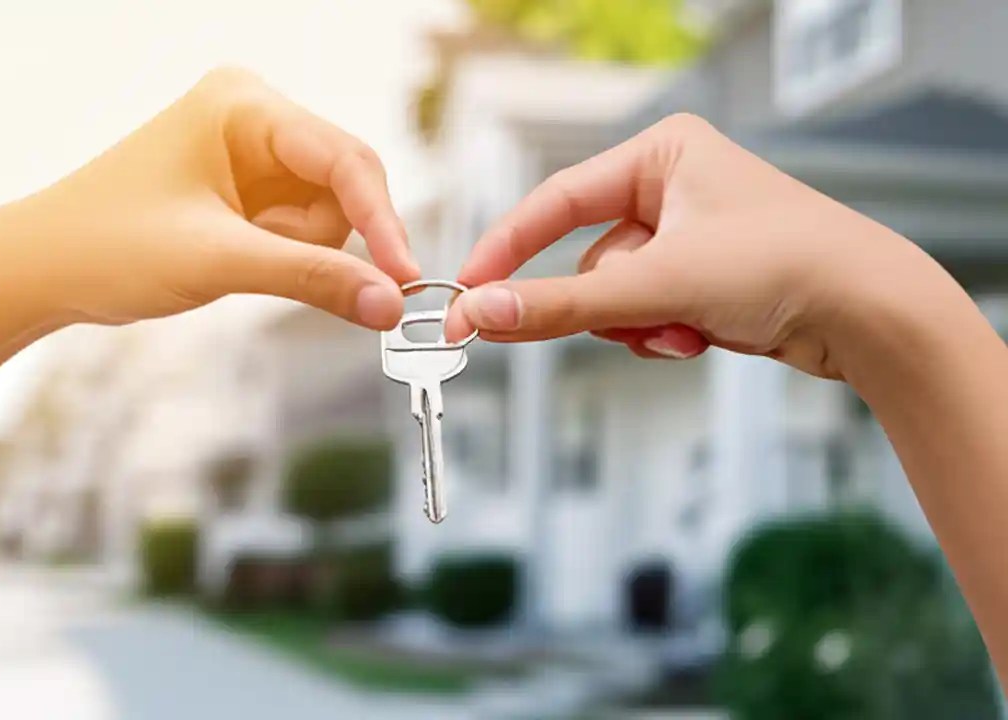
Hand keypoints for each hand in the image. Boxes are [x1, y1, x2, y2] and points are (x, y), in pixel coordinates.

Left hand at [0, 67, 418, 329]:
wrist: (42, 269)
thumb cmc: (109, 245)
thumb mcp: (219, 261)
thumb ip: (312, 279)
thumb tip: (391, 306)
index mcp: (243, 103)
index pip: (345, 159)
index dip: (381, 221)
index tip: (405, 280)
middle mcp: (253, 116)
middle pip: (344, 186)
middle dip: (320, 240)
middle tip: (274, 269)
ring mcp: (251, 154)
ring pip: (326, 215)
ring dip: (294, 252)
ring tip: (228, 257)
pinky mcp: (246, 191)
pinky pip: (300, 230)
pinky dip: (283, 257)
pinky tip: (232, 259)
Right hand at [445, 113, 932, 378]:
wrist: (872, 314)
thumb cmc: (788, 263)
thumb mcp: (659, 283)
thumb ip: (562, 305)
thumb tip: (483, 315)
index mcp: (661, 153)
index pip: (555, 201)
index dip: (506, 249)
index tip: (467, 294)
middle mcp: (671, 186)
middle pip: (587, 261)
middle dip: (612, 305)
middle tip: (639, 323)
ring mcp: (686, 236)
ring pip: (614, 296)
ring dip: (639, 326)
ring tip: (688, 330)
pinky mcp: (701, 278)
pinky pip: (643, 313)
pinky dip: (660, 335)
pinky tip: (702, 337)